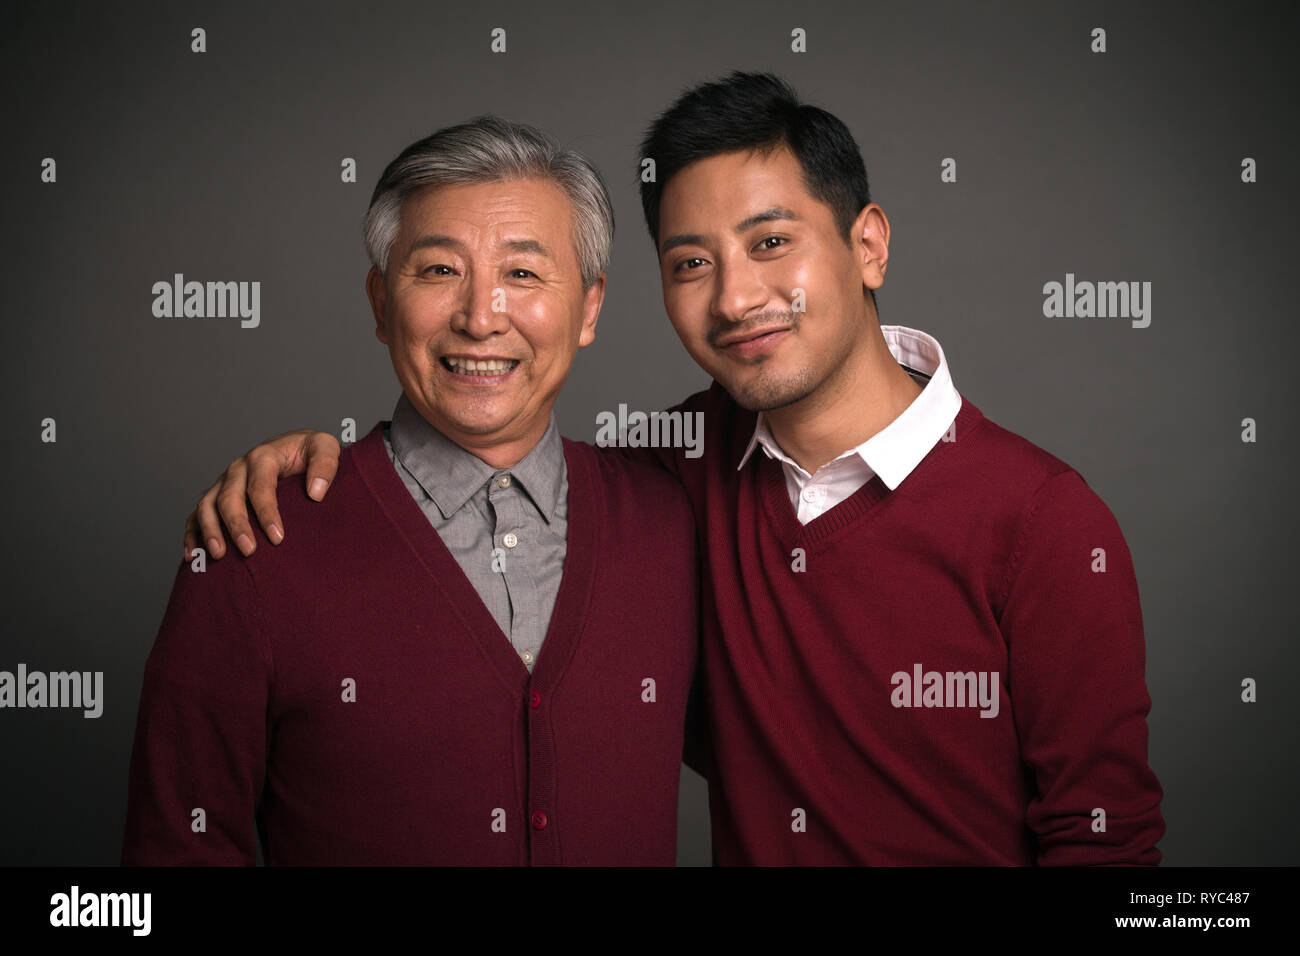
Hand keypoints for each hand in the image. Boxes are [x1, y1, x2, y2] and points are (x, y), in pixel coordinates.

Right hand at [183, 429, 340, 560]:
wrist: (295, 448)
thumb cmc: (310, 451)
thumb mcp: (324, 447)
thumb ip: (325, 463)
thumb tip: (315, 493)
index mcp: (263, 456)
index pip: (260, 485)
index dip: (266, 512)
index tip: (278, 538)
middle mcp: (238, 468)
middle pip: (229, 497)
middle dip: (237, 525)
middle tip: (249, 551)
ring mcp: (225, 482)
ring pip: (207, 505)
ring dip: (210, 530)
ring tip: (219, 555)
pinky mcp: (218, 496)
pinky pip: (197, 515)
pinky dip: (192, 534)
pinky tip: (194, 556)